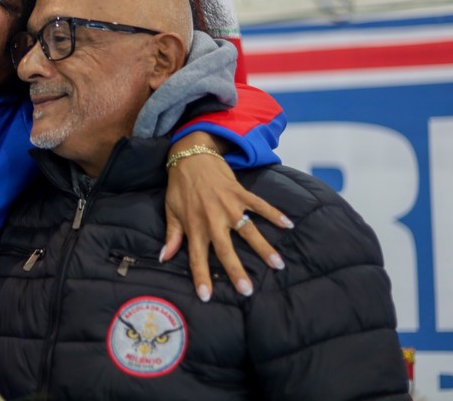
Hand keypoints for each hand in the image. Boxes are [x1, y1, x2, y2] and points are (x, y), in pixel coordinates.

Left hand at [163, 132, 293, 300]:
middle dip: (236, 271)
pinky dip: (274, 214)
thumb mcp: (171, 211)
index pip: (196, 257)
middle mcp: (212, 219)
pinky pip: (259, 205)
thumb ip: (172, 236)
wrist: (190, 156)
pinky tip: (288, 224)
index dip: (201, 277)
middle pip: (225, 250)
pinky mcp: (240, 193)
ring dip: (263, 248)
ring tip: (277, 264)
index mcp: (194, 226)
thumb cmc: (179, 187)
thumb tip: (163, 257)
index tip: (206, 296)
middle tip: (248, 291)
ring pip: (248, 231)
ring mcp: (228, 206)